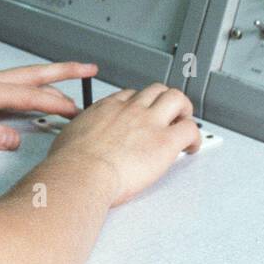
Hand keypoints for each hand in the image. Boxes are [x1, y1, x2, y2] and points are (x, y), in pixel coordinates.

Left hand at [0, 61, 97, 148]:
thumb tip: (15, 139)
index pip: (29, 95)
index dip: (56, 103)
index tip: (79, 111)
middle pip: (34, 74)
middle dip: (64, 72)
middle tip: (91, 68)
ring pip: (24, 76)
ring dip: (50, 77)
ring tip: (73, 79)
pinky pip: (13, 83)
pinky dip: (32, 84)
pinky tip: (34, 92)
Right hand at [46, 83, 198, 207]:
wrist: (81, 173)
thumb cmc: (71, 163)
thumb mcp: (69, 137)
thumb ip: (79, 135)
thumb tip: (74, 142)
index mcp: (107, 108)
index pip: (131, 95)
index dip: (141, 104)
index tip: (143, 114)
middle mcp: (131, 110)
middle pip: (156, 90)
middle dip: (165, 101)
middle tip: (170, 115)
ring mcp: (150, 122)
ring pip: (177, 99)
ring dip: (184, 110)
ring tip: (184, 124)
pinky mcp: (165, 141)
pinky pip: (190, 129)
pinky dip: (195, 137)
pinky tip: (192, 147)